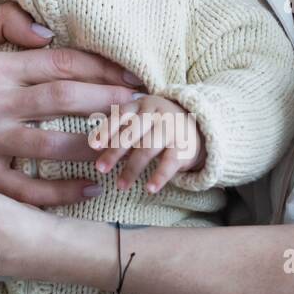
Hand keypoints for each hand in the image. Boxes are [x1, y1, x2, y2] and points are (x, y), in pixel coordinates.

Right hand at [0, 2, 144, 206]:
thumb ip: (4, 20)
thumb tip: (47, 30)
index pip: (60, 64)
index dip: (101, 69)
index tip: (131, 77)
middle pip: (64, 101)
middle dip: (109, 102)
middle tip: (141, 106)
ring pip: (54, 146)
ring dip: (96, 145)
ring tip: (126, 143)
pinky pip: (30, 190)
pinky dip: (63, 193)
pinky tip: (92, 188)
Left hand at [87, 93, 205, 192]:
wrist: (199, 126)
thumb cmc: (158, 124)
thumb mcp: (140, 118)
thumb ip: (120, 128)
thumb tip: (94, 144)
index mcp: (142, 105)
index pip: (121, 116)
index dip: (107, 130)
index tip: (94, 146)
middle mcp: (156, 115)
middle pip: (132, 133)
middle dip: (115, 151)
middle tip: (100, 168)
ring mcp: (171, 130)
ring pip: (148, 149)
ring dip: (132, 168)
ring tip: (121, 185)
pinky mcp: (183, 147)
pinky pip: (170, 163)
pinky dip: (159, 176)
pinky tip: (150, 189)